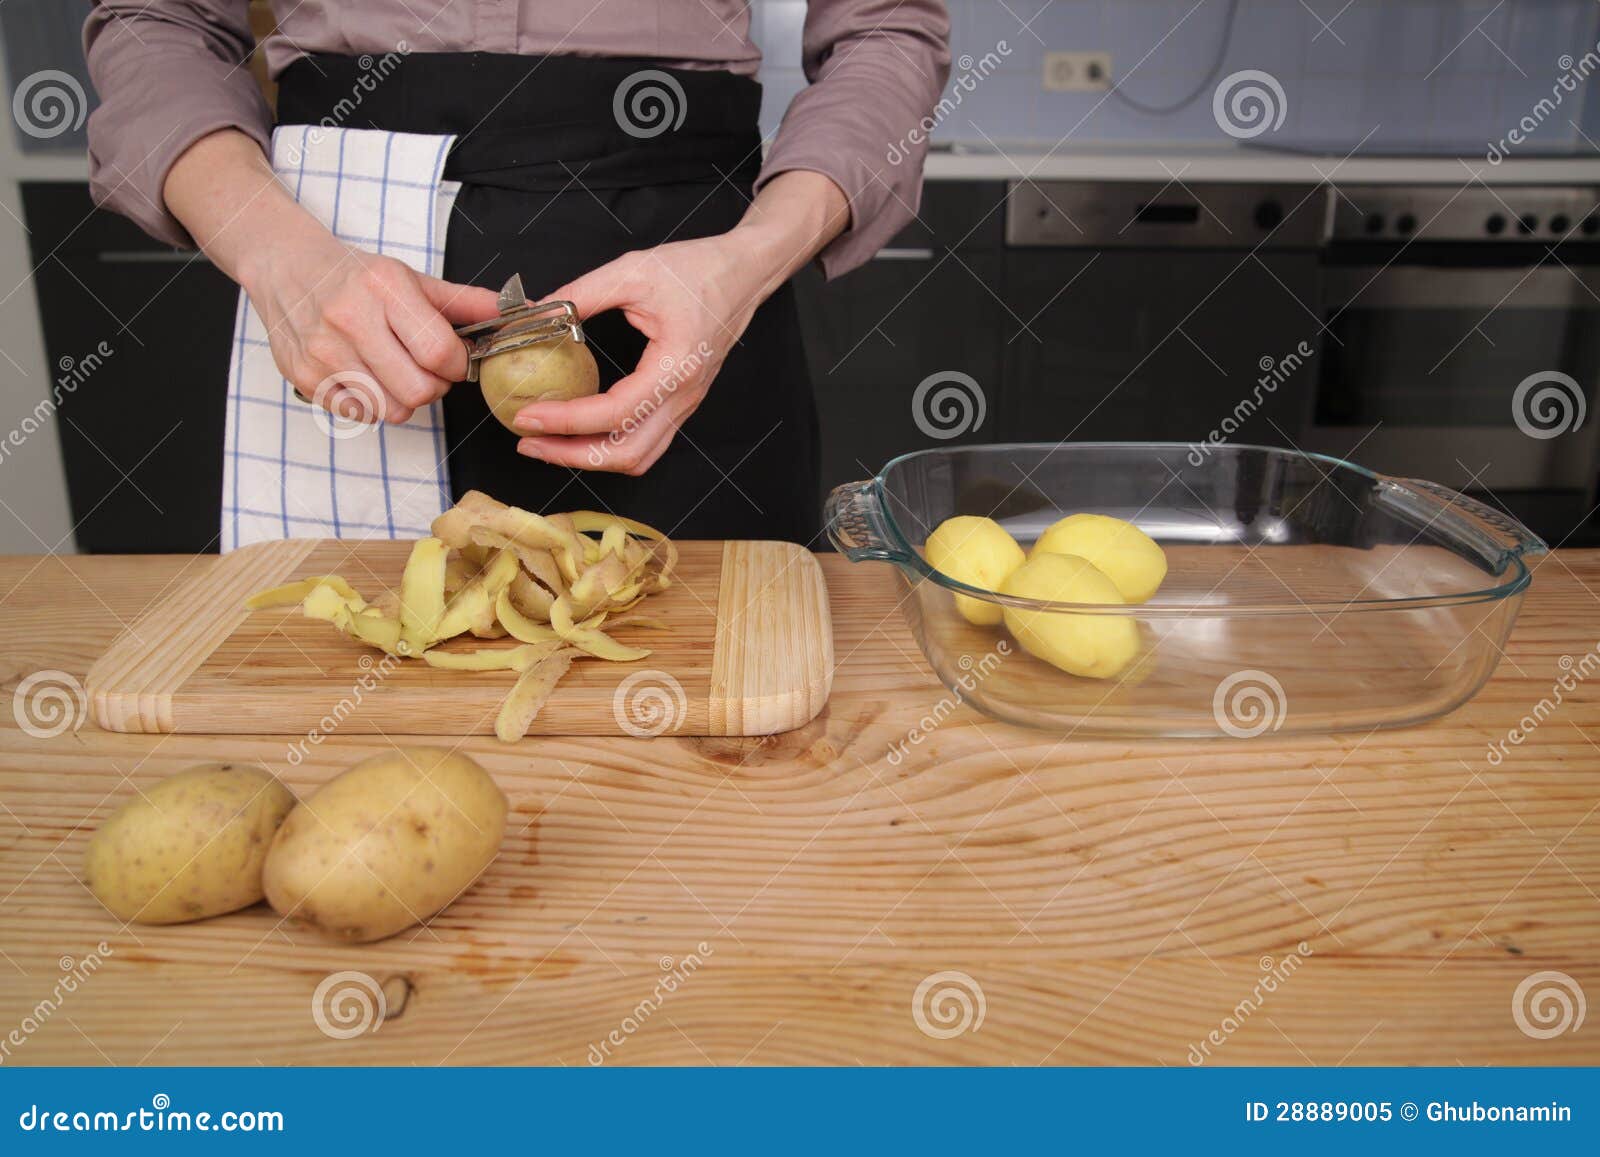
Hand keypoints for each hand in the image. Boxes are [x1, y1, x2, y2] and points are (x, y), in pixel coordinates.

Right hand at [163, 129, 499, 425]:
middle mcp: (350, 319)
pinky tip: (367, 377)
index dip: (457, 367)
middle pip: (417, 390)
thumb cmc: (355, 275)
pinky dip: (372, 404)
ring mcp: (323, 350)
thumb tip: (517, 311)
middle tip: (427, 371)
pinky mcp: (304, 375)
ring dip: (404, 400)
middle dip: (434, 387)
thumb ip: (465, 302)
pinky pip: (358, 413)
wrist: (284, 265)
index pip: (439, 352)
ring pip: (390, 410)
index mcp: (384, 289)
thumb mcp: (410, 278)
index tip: (454, 361)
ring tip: (396, 373)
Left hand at [513, 170, 850, 474]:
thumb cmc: (697, 269)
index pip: (615, 413)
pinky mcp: (681, 404)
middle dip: (572, 454)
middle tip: (528, 441)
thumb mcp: (633, 270)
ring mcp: (686, 405)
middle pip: (626, 453)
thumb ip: (582, 294)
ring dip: (589, 458)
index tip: (528, 415)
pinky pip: (645, 443)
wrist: (743, 273)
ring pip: (637, 457)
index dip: (567, 420)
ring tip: (547, 442)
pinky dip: (608, 447)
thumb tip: (533, 314)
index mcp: (676, 366)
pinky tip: (578, 431)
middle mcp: (684, 396)